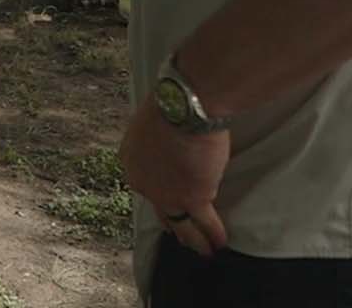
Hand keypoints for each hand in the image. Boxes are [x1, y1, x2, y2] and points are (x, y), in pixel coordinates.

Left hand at [119, 95, 230, 256]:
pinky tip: (220, 242)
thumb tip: (173, 133)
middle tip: (179, 233)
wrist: (184, 106)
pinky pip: (204, 222)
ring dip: (193, 239)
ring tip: (203, 250)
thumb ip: (161, 134)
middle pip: (159, 208)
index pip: (146, 181)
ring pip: (180, 223)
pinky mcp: (192, 199)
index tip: (168, 199)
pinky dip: (213, 234)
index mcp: (131, 158)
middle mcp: (143, 182)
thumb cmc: (171, 101)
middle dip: (171, 221)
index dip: (158, 192)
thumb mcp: (155, 117)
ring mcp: (165, 194)